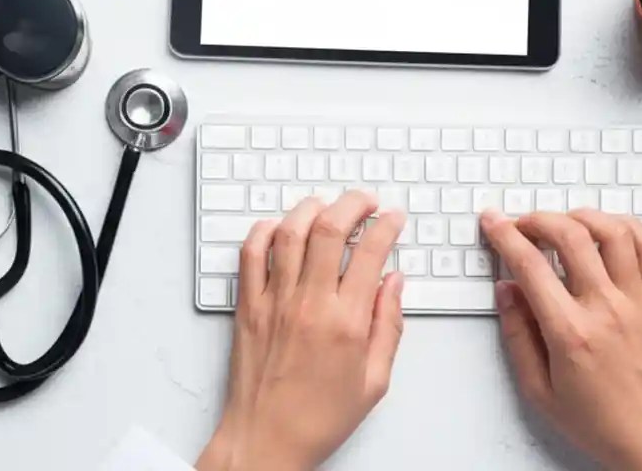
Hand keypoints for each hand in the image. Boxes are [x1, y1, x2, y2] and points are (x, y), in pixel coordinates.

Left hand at [196, 192, 405, 470]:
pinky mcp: (247, 307)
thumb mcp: (374, 381)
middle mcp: (309, 305)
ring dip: (311, 208)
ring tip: (326, 206)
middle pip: (330, 229)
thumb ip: (389, 326)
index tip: (393, 218)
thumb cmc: (317, 418)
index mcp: (347, 323)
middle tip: (366, 201)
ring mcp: (274, 302)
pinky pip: (250, 254)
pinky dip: (264, 231)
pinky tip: (280, 228)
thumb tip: (395, 282)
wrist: (265, 440)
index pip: (371, 253)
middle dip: (353, 203)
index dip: (387, 226)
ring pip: (290, 232)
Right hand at [481, 209, 641, 470]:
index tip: (493, 222)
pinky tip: (607, 230)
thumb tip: (506, 290)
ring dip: (582, 216)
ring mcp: (637, 300)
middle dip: (538, 218)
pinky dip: (627, 226)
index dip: (504, 235)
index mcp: (570, 333)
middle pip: (570, 235)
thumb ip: (518, 335)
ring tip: (563, 222)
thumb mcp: (538, 390)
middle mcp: (606, 309)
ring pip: (613, 231)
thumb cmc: (600, 421)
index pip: (530, 265)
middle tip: (523, 223)